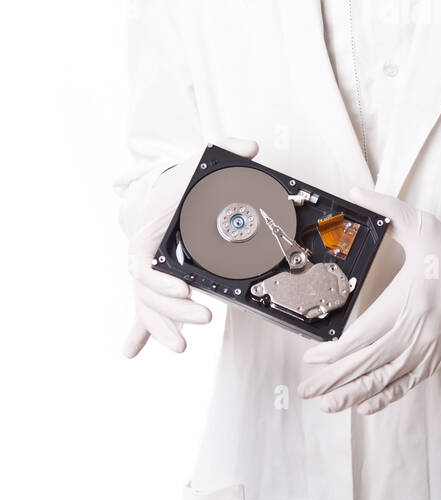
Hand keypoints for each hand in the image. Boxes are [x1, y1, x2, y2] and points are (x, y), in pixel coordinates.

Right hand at [122, 138, 259, 357]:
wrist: (166, 187)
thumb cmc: (180, 181)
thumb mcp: (198, 161)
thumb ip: (226, 151)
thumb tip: (251, 147)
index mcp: (150, 229)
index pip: (142, 262)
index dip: (158, 281)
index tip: (184, 290)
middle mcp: (145, 253)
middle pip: (147, 292)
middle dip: (173, 310)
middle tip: (204, 316)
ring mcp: (150, 270)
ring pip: (146, 305)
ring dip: (160, 327)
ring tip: (180, 346)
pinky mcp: (159, 281)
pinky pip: (145, 309)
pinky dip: (143, 331)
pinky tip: (131, 351)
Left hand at [298, 187, 440, 414]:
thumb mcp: (422, 225)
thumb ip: (387, 209)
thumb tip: (356, 191)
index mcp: (409, 301)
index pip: (363, 336)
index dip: (334, 351)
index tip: (311, 355)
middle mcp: (417, 332)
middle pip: (368, 365)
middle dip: (334, 379)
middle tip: (308, 389)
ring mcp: (428, 351)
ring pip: (384, 382)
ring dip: (353, 395)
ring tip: (328, 404)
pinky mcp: (437, 360)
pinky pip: (406, 385)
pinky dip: (384, 397)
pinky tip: (364, 405)